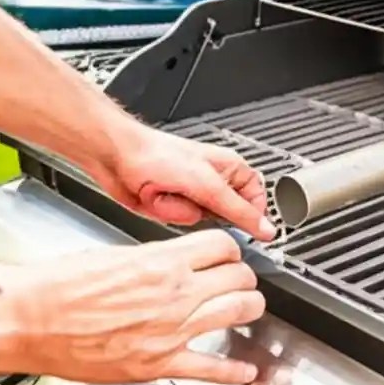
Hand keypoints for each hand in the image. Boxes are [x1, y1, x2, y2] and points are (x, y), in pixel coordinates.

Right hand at [11, 230, 264, 384]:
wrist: (30, 319)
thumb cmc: (58, 287)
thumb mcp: (115, 255)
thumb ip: (152, 261)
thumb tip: (172, 264)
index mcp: (162, 262)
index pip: (222, 247)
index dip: (228, 251)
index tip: (227, 256)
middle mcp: (174, 294)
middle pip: (239, 278)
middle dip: (242, 278)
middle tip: (240, 281)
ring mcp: (172, 331)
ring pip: (238, 312)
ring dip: (248, 308)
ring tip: (248, 309)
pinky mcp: (159, 365)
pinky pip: (212, 369)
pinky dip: (235, 371)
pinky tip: (245, 370)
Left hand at [86, 126, 276, 240]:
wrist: (116, 158)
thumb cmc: (157, 155)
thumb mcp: (208, 186)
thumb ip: (240, 211)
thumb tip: (267, 229)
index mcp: (231, 169)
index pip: (256, 202)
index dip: (250, 216)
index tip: (245, 228)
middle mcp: (213, 182)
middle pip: (226, 216)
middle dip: (207, 212)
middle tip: (194, 197)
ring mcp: (192, 195)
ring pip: (200, 222)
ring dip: (182, 211)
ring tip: (170, 193)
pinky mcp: (172, 206)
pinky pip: (179, 222)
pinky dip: (166, 213)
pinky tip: (158, 198)